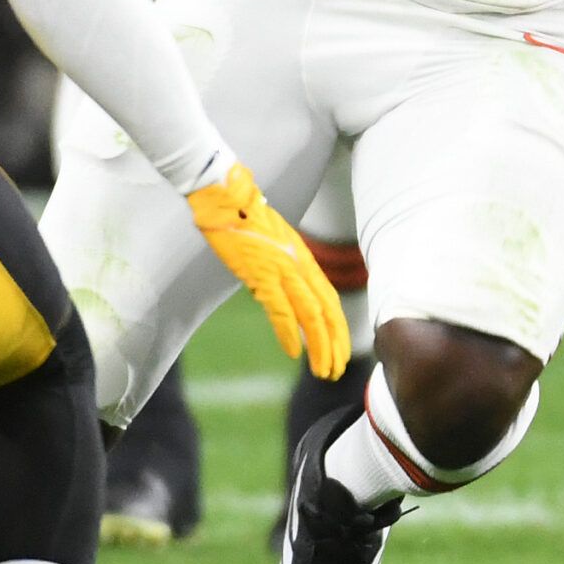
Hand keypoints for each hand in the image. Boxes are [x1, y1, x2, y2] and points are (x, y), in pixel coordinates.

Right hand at [187, 163, 350, 378]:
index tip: (341, 351)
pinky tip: (295, 352)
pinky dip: (290, 332)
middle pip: (326, 310)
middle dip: (335, 343)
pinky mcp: (260, 272)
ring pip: (310, 313)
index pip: (328, 298)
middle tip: (337, 370)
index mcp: (302, 256)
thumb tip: (283, 283)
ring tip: (323, 370)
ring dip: (319, 345)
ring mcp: (281, 267)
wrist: (222, 193)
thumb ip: (282, 261)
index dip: (337, 327)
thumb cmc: (241, 215)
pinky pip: (281, 309)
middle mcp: (298, 262)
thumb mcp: (271, 239)